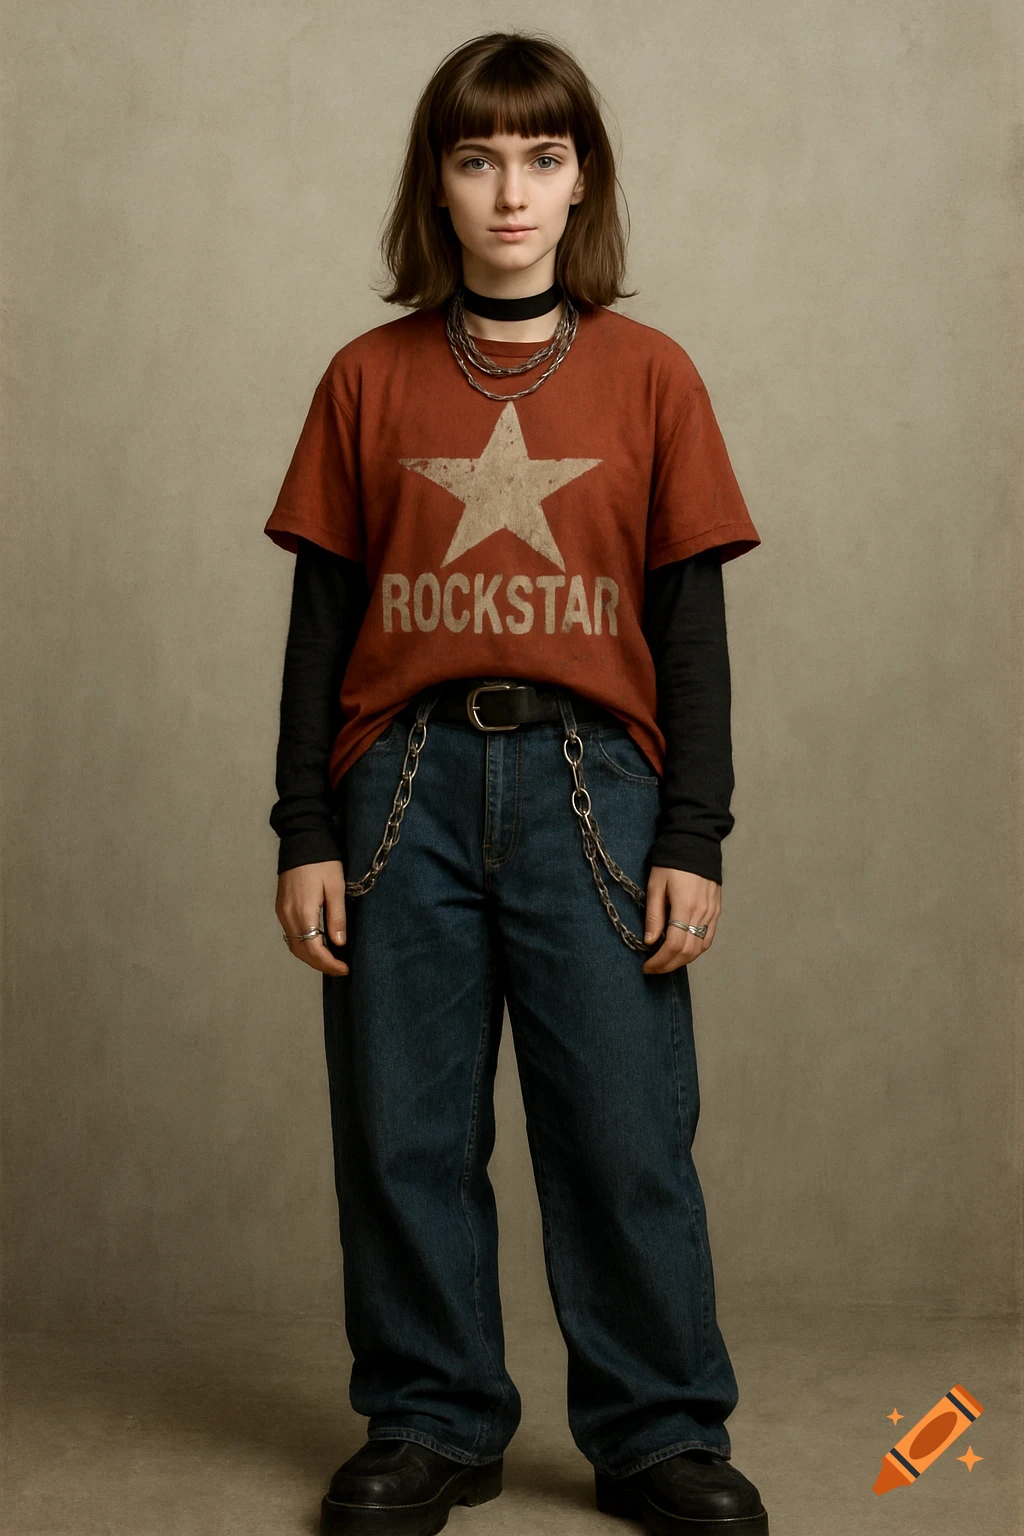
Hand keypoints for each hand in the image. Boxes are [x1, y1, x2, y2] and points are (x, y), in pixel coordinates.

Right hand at [275, 860, 349, 975]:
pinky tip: (317, 944)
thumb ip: (336, 917)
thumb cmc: (322, 862)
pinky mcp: (281, 907)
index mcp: (302, 912)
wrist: (301, 840)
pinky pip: (290, 934)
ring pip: (294, 945)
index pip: (314, 950)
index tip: (345, 968)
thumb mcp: (335, 888)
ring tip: (331, 960)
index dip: (329, 963)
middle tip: (340, 969)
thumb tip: (339, 944)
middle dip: (320, 964)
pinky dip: (303, 944)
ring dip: (311, 956)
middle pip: (301, 952)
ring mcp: (282, 912)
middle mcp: (288, 916)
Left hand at [641, 866, 720, 974]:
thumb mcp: (655, 885)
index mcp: (685, 906)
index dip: (660, 961)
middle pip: (688, 952)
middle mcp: (703, 913)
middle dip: (669, 965)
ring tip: (666, 962)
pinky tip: (683, 951)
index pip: (674, 945)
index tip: (647, 966)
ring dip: (683, 960)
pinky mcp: (717, 911)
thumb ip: (654, 915)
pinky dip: (696, 950)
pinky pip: (708, 938)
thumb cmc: (671, 862)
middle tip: (653, 968)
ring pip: (700, 948)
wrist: (696, 843)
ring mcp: (713, 913)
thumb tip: (650, 942)